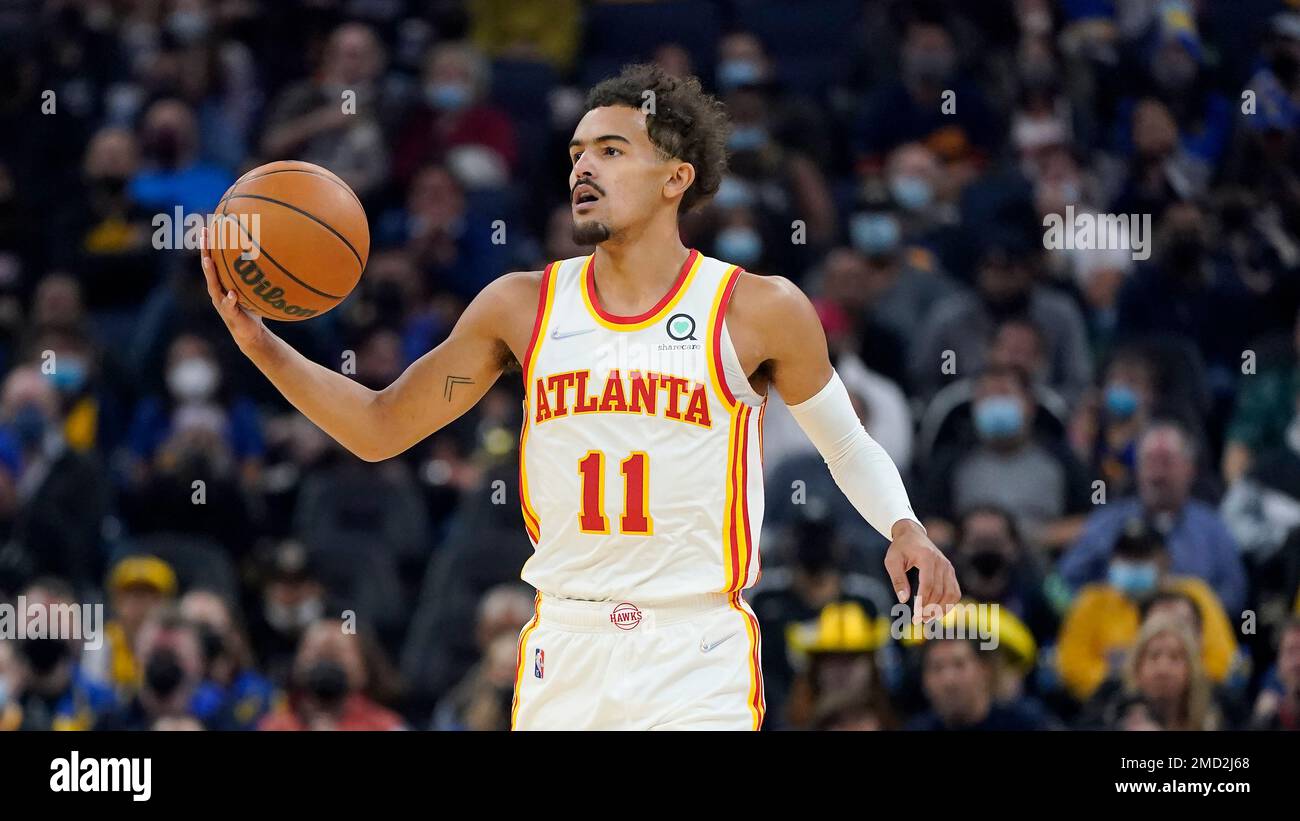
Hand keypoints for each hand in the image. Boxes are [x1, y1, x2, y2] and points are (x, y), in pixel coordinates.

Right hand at [201, 227, 266, 352]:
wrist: (250, 333)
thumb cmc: (252, 307)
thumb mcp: (253, 288)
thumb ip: (256, 274)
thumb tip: (272, 253)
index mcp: (221, 282)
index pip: (213, 259)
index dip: (209, 244)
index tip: (207, 226)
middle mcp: (217, 290)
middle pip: (208, 267)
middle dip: (205, 251)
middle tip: (203, 235)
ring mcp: (221, 302)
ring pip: (213, 285)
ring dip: (210, 272)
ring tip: (208, 260)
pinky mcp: (230, 314)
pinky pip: (229, 305)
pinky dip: (230, 299)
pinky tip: (232, 293)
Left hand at [883, 519, 960, 623]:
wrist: (912, 534)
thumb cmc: (900, 548)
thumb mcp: (892, 561)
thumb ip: (897, 580)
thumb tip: (903, 600)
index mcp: (927, 558)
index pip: (928, 585)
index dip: (923, 602)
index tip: (916, 616)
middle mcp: (942, 563)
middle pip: (939, 592)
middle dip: (929, 609)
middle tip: (918, 620)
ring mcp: (948, 567)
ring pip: (951, 594)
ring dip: (941, 609)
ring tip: (927, 618)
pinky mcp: (950, 571)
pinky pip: (955, 591)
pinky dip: (949, 604)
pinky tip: (938, 612)